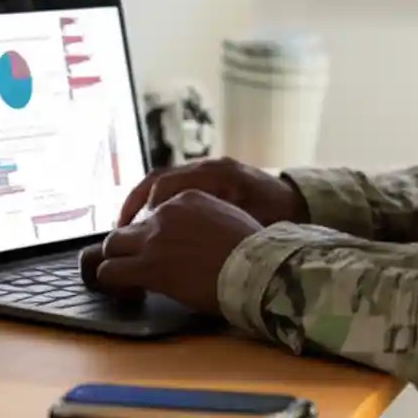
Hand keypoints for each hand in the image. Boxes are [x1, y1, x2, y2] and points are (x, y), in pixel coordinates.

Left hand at [80, 190, 262, 313]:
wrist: (258, 268)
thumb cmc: (254, 250)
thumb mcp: (228, 217)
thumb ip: (204, 219)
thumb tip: (194, 236)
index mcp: (187, 198)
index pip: (154, 212)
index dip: (153, 235)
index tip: (160, 251)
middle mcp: (166, 213)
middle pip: (127, 227)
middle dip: (127, 247)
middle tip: (135, 265)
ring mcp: (154, 239)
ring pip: (111, 246)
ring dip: (117, 263)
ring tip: (127, 280)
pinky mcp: (148, 266)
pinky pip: (110, 272)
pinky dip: (113, 282)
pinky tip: (128, 291)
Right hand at [117, 157, 307, 228]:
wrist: (298, 202)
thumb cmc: (276, 219)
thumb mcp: (247, 227)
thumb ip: (215, 231)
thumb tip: (177, 250)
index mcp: (218, 175)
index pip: (168, 185)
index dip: (147, 210)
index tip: (136, 236)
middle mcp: (209, 166)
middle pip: (159, 178)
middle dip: (135, 204)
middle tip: (119, 232)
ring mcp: (208, 168)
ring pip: (163, 179)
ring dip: (142, 202)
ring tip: (125, 228)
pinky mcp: (209, 176)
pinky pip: (174, 184)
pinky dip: (157, 201)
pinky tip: (149, 223)